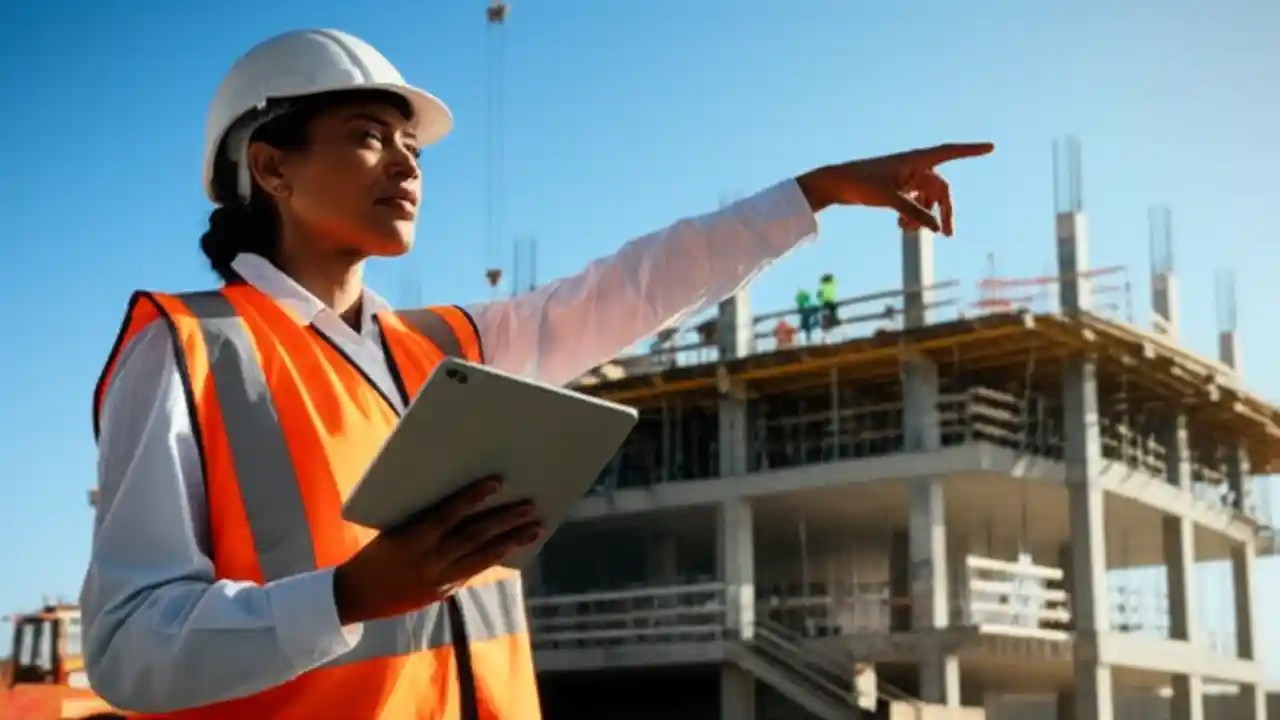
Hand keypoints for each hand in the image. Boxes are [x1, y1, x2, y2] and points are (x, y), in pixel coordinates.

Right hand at [333, 477, 540, 624]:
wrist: (356, 596)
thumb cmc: (374, 553)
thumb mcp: (393, 530)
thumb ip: (423, 518)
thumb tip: (458, 499)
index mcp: (412, 538)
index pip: (449, 513)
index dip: (473, 497)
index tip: (497, 482)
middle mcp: (429, 559)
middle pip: (475, 536)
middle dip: (505, 520)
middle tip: (530, 506)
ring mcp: (439, 578)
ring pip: (482, 556)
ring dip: (510, 541)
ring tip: (534, 528)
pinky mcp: (444, 592)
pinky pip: (474, 571)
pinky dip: (495, 557)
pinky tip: (513, 546)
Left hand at [795, 142, 994, 235]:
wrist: (835, 184)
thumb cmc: (860, 183)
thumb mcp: (889, 199)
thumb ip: (914, 213)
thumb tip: (935, 229)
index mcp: (914, 159)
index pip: (949, 152)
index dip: (971, 151)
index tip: (991, 147)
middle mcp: (913, 167)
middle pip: (941, 189)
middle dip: (944, 211)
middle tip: (948, 235)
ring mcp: (906, 178)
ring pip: (927, 200)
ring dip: (923, 217)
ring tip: (906, 232)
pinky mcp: (897, 189)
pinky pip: (915, 204)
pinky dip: (912, 217)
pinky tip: (900, 229)